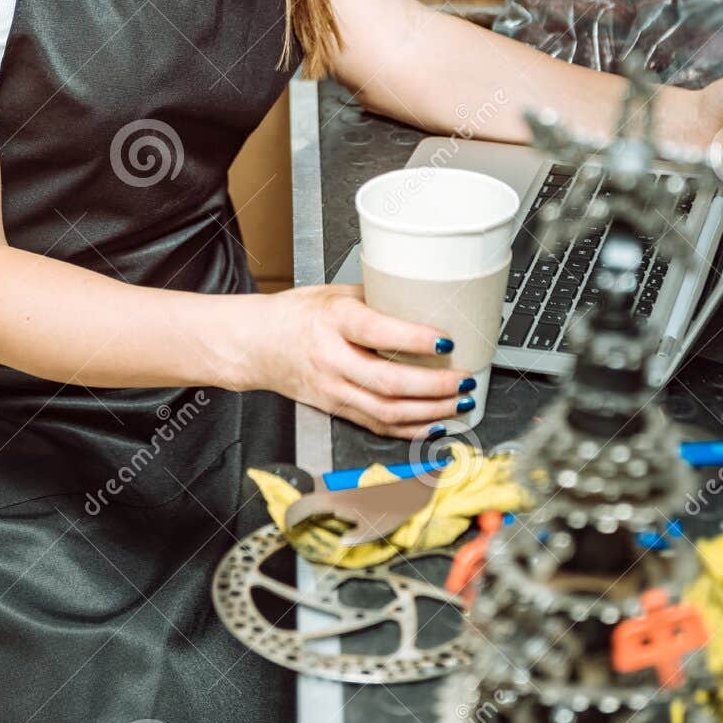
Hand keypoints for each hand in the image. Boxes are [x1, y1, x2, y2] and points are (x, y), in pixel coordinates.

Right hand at [261, 283, 474, 438]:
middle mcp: (332, 358)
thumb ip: (376, 298)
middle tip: (464, 379)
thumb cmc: (297, 314)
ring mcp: (333, 389)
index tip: (447, 340)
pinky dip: (409, 429)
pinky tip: (434, 423)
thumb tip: (424, 300)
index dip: (415, 339)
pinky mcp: (336, 408)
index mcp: (333, 320)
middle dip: (435, 386)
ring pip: (386, 411)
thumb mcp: (334, 293)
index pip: (377, 332)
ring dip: (430, 411)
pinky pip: (377, 425)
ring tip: (459, 403)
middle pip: (388, 382)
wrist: (258, 343)